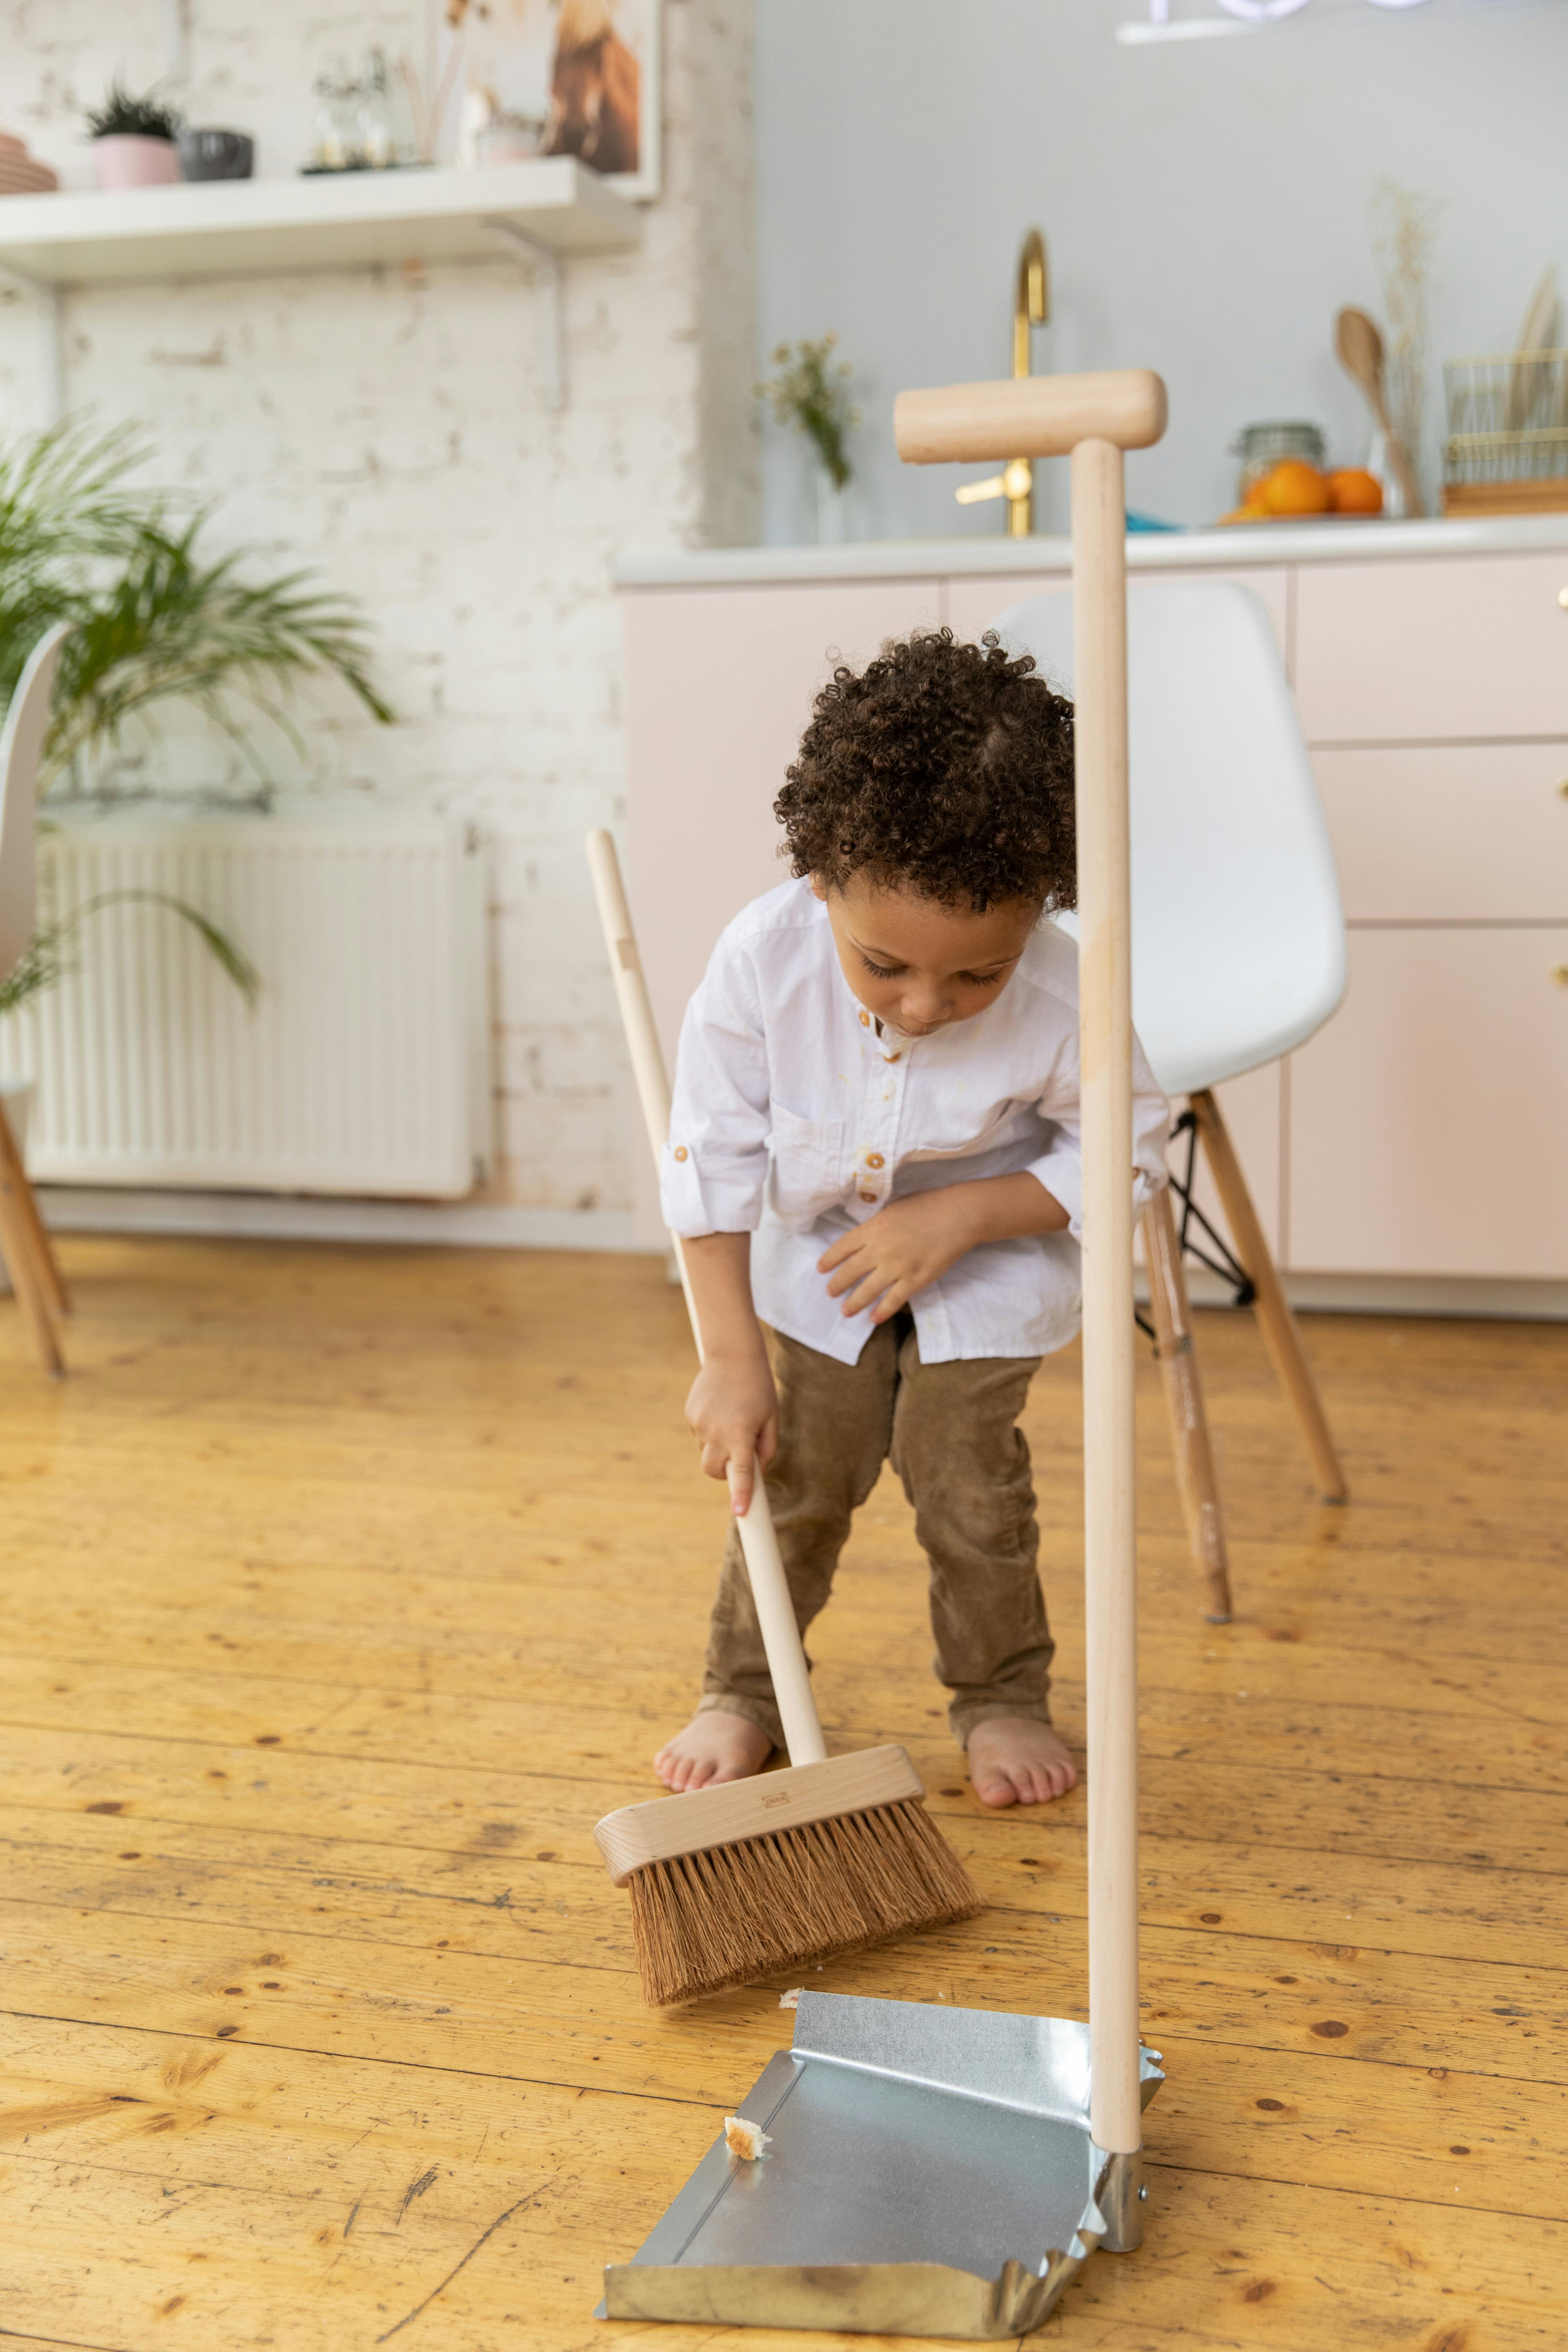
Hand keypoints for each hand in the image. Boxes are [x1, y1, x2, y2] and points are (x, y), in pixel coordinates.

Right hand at [684, 1350, 777, 1513]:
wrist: (732, 1353)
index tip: (740, 1513)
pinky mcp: (690, 1414)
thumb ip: (766, 1449)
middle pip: (713, 1471)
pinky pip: (700, 1434)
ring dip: (719, 1447)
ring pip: (706, 1452)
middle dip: (724, 1473)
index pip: (739, 1473)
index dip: (740, 1495)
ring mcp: (699, 1423)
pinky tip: (721, 1409)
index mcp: (740, 1434)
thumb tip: (756, 1472)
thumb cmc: (759, 1387)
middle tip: (739, 1457)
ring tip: (733, 1419)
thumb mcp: (771, 1418)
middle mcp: (716, 1432)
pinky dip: (711, 1431)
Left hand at [817, 1189, 984, 1323]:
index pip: (842, 1247)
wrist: (958, 1215)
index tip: (821, 1268)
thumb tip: (866, 1236)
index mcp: (873, 1228)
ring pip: (867, 1291)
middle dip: (837, 1284)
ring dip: (853, 1303)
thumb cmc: (928, 1205)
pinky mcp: (915, 1280)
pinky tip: (874, 1319)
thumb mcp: (894, 1208)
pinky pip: (894, 1300)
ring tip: (845, 1311)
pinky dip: (882, 1311)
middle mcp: (879, 1249)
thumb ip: (877, 1225)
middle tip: (830, 1292)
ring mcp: (897, 1267)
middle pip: (850, 1271)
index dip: (829, 1259)